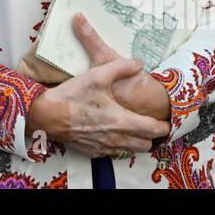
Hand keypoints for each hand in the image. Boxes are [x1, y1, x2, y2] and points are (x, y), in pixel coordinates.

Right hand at [27, 13, 170, 156]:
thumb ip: (121, 67)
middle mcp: (116, 138)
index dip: (164, 127)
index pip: (152, 130)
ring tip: (133, 129)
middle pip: (145, 145)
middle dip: (151, 137)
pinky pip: (112, 152)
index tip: (167, 122)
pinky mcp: (92, 151)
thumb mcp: (98, 75)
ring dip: (135, 142)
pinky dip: (117, 145)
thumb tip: (139, 63)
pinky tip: (110, 133)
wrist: (48, 114)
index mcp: (121, 121)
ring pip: (129, 151)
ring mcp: (104, 147)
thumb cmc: (73, 95)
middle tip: (150, 125)